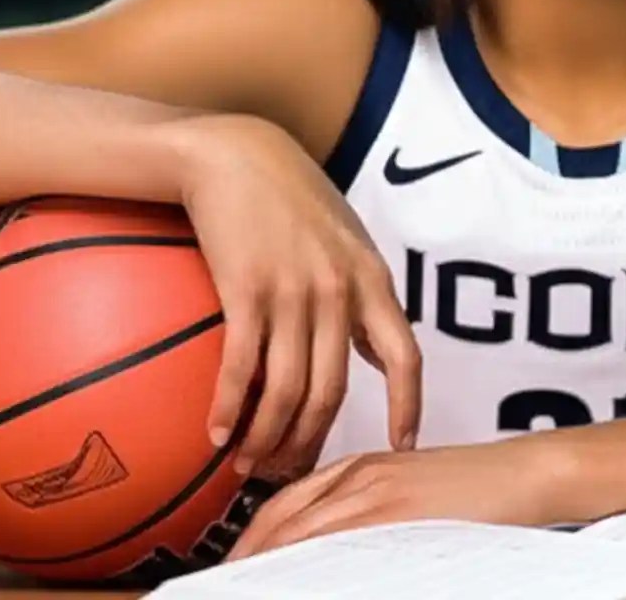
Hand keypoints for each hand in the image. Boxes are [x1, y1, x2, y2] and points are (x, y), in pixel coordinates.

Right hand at [165, 115, 421, 477]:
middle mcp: (339, 291)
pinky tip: (217, 436)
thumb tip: (373, 349)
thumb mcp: (346, 239)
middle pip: (334, 391)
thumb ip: (362, 292)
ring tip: (249, 466)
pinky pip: (242, 366)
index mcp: (372, 280)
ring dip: (268, 437)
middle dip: (313, 441)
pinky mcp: (246, 289)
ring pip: (289, 389)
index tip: (403, 445)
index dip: (408, 407)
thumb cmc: (292, 196)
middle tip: (291, 472)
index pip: (406, 357)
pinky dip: (231, 408)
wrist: (236, 152)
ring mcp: (294, 292)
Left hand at [226, 440, 566, 559]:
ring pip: (299, 532)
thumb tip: (334, 552)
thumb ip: (370, 513)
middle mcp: (357, 475)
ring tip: (240, 589)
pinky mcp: (395, 513)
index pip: (283, 504)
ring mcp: (374, 493)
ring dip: (264, 564)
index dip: (250, 541)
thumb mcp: (411, 493)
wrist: (523, 473)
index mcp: (357, 467)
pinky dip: (304, 565)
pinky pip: (335, 543)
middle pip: (279, 519)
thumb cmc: (476, 490)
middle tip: (222, 586)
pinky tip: (289, 583)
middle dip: (245, 556)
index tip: (232, 569)